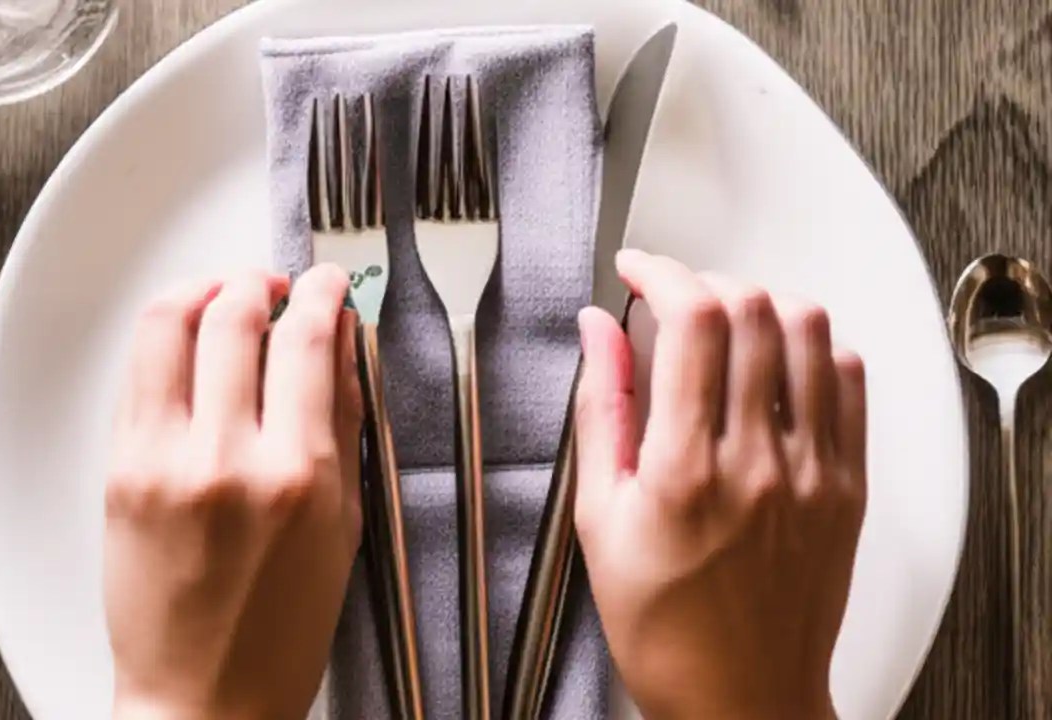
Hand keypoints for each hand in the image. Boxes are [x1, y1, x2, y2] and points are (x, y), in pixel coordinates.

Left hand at [104, 265, 363, 719]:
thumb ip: (343, 421)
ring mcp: (161, 461)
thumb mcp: (344, 523)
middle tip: (275, 286)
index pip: (308, 340)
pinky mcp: (117, 471)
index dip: (323, 293)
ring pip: (169, 324)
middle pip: (235, 314)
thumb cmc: (281, 629)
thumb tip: (341, 342)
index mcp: (299, 474)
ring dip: (202, 291)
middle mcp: (226, 457)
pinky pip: (136, 374)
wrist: (202, 698)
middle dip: (260, 282)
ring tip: (222, 295)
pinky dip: (164, 339)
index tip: (328, 283)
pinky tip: (185, 344)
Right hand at [574, 250, 866, 719]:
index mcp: (684, 469)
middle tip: (675, 299)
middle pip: (753, 309)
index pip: (692, 321)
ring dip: (763, 303)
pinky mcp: (849, 485)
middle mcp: (758, 460)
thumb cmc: (662, 624)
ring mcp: (813, 471)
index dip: (661, 271)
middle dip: (705, 280)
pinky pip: (852, 381)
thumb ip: (600, 411)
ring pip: (811, 330)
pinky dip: (816, 347)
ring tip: (729, 322)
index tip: (638, 271)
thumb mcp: (599, 518)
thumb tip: (595, 330)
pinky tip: (781, 363)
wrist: (739, 697)